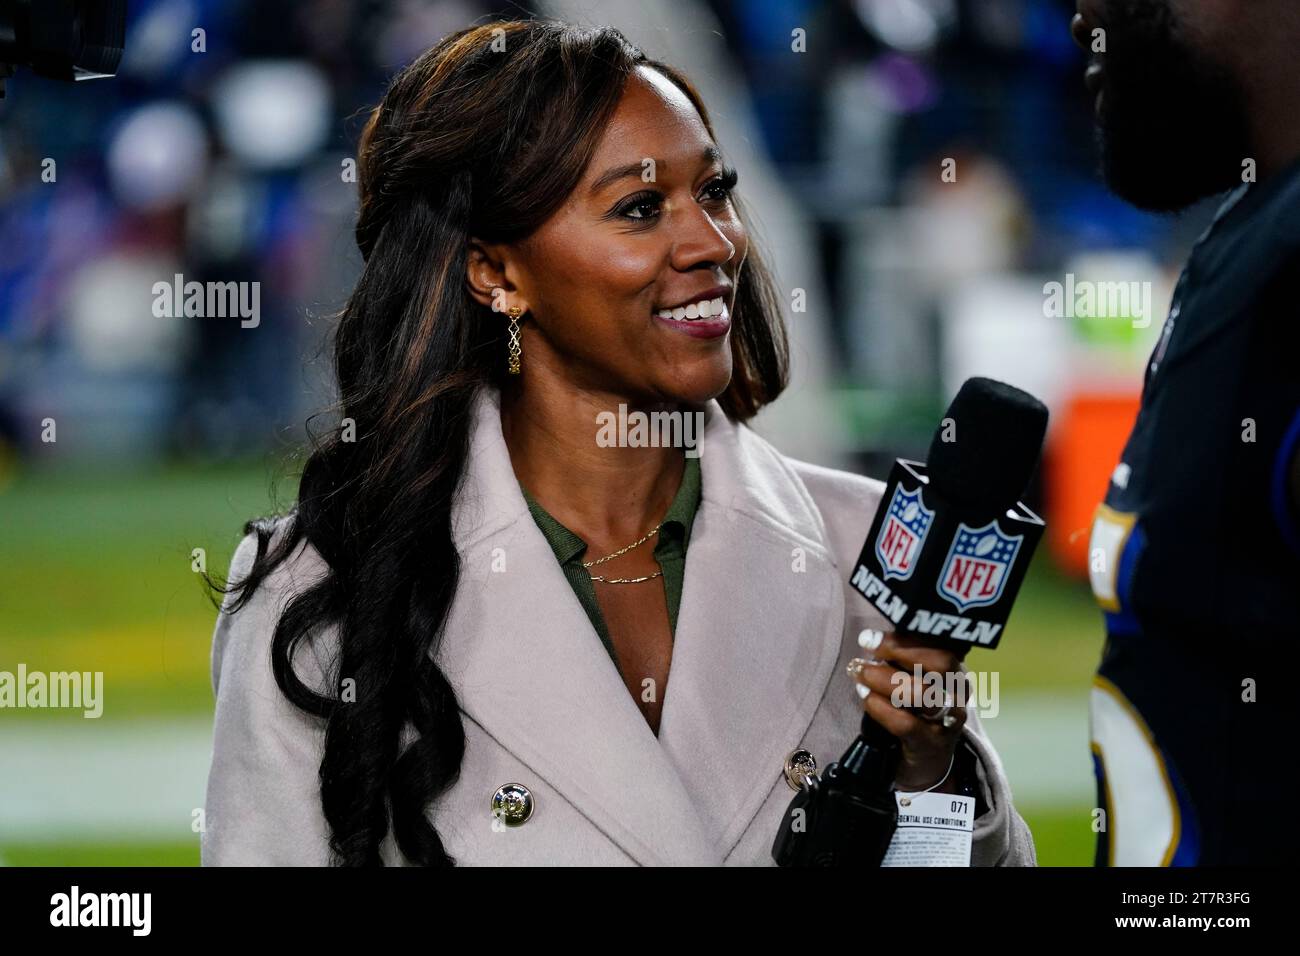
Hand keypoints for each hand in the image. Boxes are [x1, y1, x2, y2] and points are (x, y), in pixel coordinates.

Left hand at [847, 628, 967, 792]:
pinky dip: (880, 707)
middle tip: (866, 649)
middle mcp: (960, 691)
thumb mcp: (916, 679)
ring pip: (923, 693)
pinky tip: (864, 696)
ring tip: (859, 673)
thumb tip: (873, 638)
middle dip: (900, 651)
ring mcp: (950, 719)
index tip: (873, 636)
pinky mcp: (933, 743)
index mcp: (956, 668)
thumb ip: (902, 659)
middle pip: (942, 663)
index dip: (906, 637)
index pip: (941, 644)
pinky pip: (906, 722)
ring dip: (885, 679)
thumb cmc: (917, 709)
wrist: (928, 759)